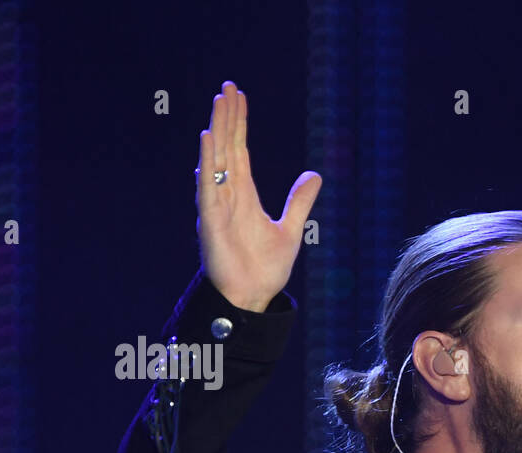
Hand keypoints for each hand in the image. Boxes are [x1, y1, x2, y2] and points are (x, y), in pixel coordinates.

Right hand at [195, 80, 321, 311]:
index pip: (239, 149)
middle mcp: (227, 194)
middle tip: (228, 87)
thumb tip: (314, 174)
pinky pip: (207, 187)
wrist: (252, 297)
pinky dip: (207, 163)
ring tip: (219, 102)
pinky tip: (208, 139)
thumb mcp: (290, 228)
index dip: (239, 123)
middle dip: (227, 117)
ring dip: (217, 130)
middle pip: (227, 147)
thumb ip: (299, 201)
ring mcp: (217, 205)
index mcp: (243, 194)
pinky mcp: (210, 220)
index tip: (238, 97)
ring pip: (215, 159)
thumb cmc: (264, 268)